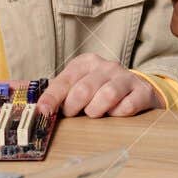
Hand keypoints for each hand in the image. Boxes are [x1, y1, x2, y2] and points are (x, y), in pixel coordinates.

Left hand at [37, 54, 162, 117]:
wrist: (138, 89)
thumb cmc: (101, 90)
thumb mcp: (79, 85)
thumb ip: (59, 93)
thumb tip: (34, 103)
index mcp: (86, 63)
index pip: (65, 80)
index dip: (52, 97)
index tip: (43, 111)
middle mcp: (106, 66)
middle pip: (84, 89)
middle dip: (74, 107)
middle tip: (74, 114)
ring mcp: (126, 78)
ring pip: (107, 96)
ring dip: (96, 110)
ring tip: (95, 113)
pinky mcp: (142, 92)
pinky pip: (127, 107)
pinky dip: (118, 114)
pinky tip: (115, 113)